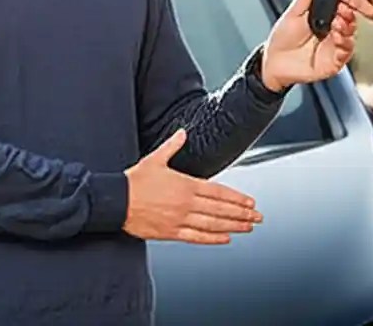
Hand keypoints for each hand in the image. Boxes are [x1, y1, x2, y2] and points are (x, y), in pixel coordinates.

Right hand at [123, 129, 261, 244]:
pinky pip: (196, 238)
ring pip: (212, 224)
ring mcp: (179, 219)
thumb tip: (182, 133)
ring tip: (247, 228)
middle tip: (257, 217)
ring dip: (233, 226)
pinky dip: (212, 239)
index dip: (237, 198)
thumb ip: (172, 146)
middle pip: (220, 209)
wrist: (115, 201)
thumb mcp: (155, 159)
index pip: (218, 192)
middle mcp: (186, 203)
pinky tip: (225, 239)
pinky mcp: (170, 233)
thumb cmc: (134, 181)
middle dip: (242, 214)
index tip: (250, 202)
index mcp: (185, 185)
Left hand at [260, 0, 358, 91]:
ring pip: (350, 36)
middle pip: (350, 20)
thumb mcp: (294, 12)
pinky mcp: (334, 62)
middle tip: (343, 7)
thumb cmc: (283, 38)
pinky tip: (337, 38)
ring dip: (347, 28)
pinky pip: (345, 53)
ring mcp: (335, 47)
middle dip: (348, 12)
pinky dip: (344, 44)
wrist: (273, 62)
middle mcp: (334, 31)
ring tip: (338, 22)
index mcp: (326, 17)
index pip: (342, 5)